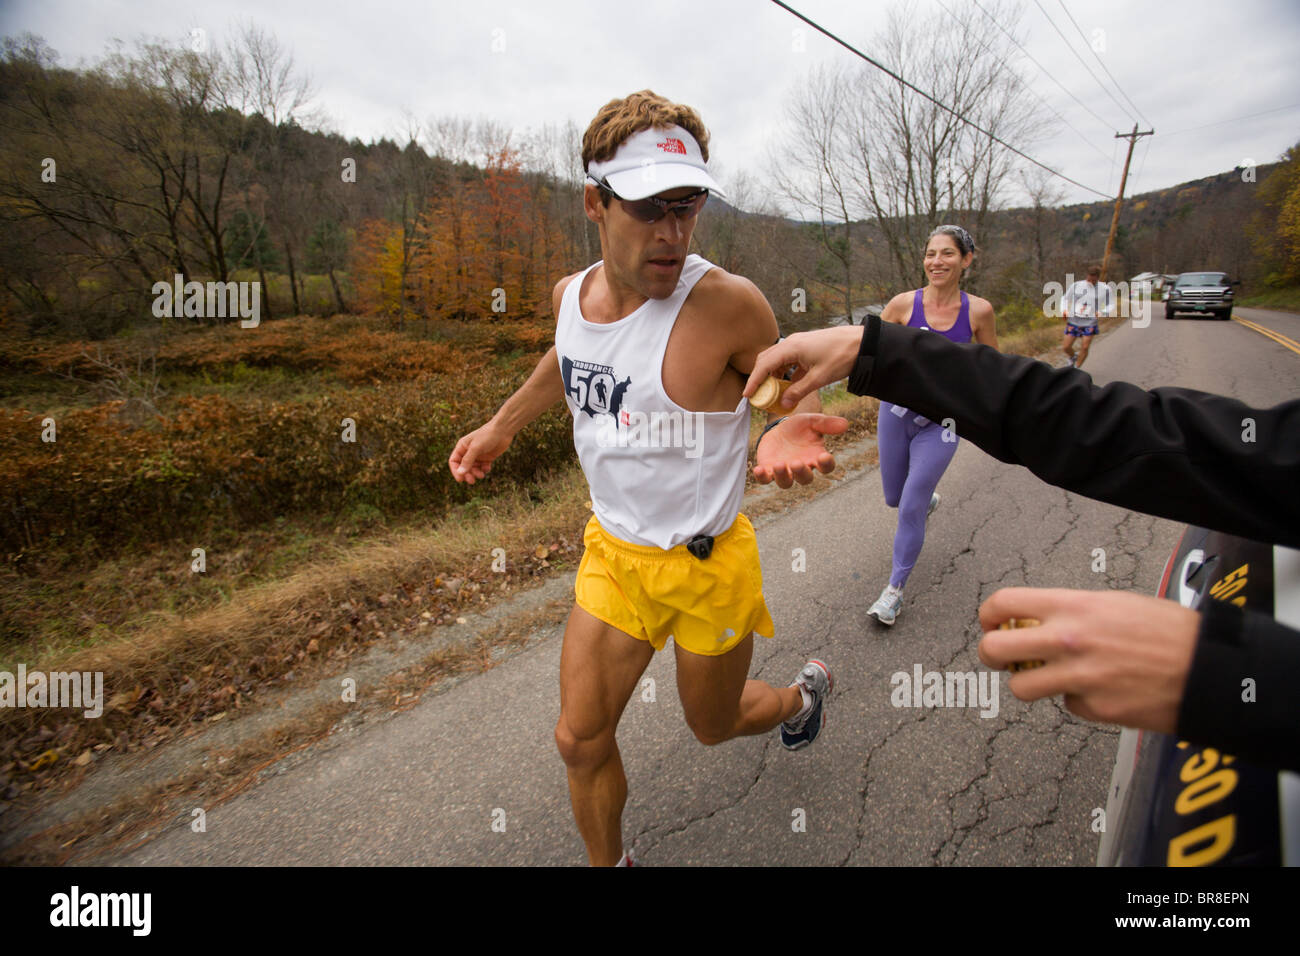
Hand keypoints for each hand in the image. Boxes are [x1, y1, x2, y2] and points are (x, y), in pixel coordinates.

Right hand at [449, 421, 513, 484]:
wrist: (503, 430)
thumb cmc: (487, 436)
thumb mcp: (476, 448)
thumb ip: (468, 461)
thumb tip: (460, 473)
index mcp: (462, 447)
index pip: (454, 461)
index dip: (456, 471)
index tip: (460, 479)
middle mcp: (469, 452)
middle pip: (463, 467)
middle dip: (467, 474)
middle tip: (472, 481)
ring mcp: (478, 455)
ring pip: (473, 469)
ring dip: (476, 473)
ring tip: (481, 475)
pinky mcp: (487, 458)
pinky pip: (483, 467)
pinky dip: (484, 470)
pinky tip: (488, 467)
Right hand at [743, 326, 863, 409]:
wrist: (862, 342)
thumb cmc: (842, 357)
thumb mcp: (819, 378)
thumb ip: (799, 391)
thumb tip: (784, 404)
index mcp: (792, 348)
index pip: (765, 365)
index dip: (754, 380)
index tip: (747, 394)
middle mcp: (792, 343)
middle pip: (766, 359)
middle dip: (760, 377)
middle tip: (757, 394)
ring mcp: (798, 343)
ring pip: (777, 359)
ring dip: (772, 374)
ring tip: (772, 392)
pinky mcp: (805, 346)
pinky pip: (788, 359)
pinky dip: (784, 371)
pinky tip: (788, 384)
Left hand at [752, 413, 847, 487]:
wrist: (779, 429)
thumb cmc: (800, 428)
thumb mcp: (812, 421)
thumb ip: (826, 424)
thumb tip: (845, 424)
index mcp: (817, 458)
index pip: (826, 467)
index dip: (826, 464)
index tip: (824, 456)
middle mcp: (802, 469)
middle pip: (805, 479)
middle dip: (801, 473)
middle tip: (798, 463)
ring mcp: (785, 472)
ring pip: (785, 482)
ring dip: (783, 476)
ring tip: (780, 465)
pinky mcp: (769, 471)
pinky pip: (765, 479)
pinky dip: (762, 477)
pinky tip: (758, 469)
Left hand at [978, 588, 1199, 733]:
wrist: (1210, 669)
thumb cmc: (1169, 631)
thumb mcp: (1113, 602)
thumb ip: (1071, 611)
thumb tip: (1038, 620)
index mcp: (1072, 607)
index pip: (1003, 603)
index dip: (989, 614)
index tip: (991, 622)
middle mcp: (1068, 641)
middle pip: (993, 649)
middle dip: (990, 654)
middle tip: (1000, 656)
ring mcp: (1078, 678)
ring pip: (1020, 688)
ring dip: (1030, 684)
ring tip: (1050, 677)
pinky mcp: (1094, 709)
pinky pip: (1068, 705)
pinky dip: (1079, 700)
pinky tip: (1103, 689)